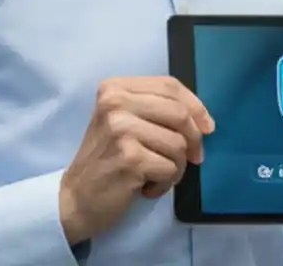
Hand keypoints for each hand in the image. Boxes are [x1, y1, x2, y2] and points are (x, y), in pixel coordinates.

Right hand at [58, 76, 214, 244]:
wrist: (75, 198)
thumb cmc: (106, 160)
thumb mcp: (123, 122)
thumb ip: (155, 110)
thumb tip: (204, 121)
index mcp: (114, 88)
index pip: (169, 85)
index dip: (195, 106)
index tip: (207, 127)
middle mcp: (115, 103)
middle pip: (179, 113)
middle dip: (194, 140)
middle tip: (193, 159)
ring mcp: (121, 129)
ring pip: (179, 144)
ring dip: (176, 167)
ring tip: (154, 174)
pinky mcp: (130, 158)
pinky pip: (171, 168)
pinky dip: (165, 183)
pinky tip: (145, 187)